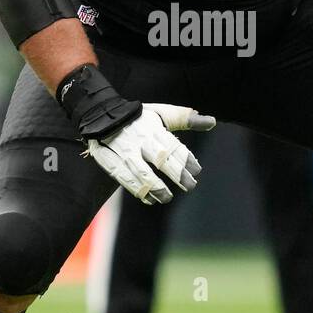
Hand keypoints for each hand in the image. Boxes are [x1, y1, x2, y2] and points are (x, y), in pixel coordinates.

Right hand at [86, 103, 215, 204]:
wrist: (102, 114)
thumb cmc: (139, 117)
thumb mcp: (161, 113)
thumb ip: (185, 119)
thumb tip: (211, 122)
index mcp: (153, 128)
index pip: (172, 145)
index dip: (186, 159)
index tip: (196, 170)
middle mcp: (139, 139)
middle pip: (160, 158)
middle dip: (177, 174)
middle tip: (190, 186)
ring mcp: (123, 151)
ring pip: (141, 172)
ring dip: (156, 187)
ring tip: (168, 198)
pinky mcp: (110, 160)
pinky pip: (124, 179)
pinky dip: (138, 191)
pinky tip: (150, 199)